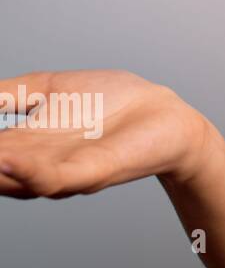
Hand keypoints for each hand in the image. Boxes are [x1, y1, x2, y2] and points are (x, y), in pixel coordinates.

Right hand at [0, 70, 212, 198]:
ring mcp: (63, 172)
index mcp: (24, 146)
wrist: (165, 114)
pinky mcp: (92, 173)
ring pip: (16, 179)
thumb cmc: (113, 101)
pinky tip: (5, 158)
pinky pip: (55, 178)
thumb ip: (10, 94)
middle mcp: (36, 165)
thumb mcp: (51, 89)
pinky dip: (27, 171)